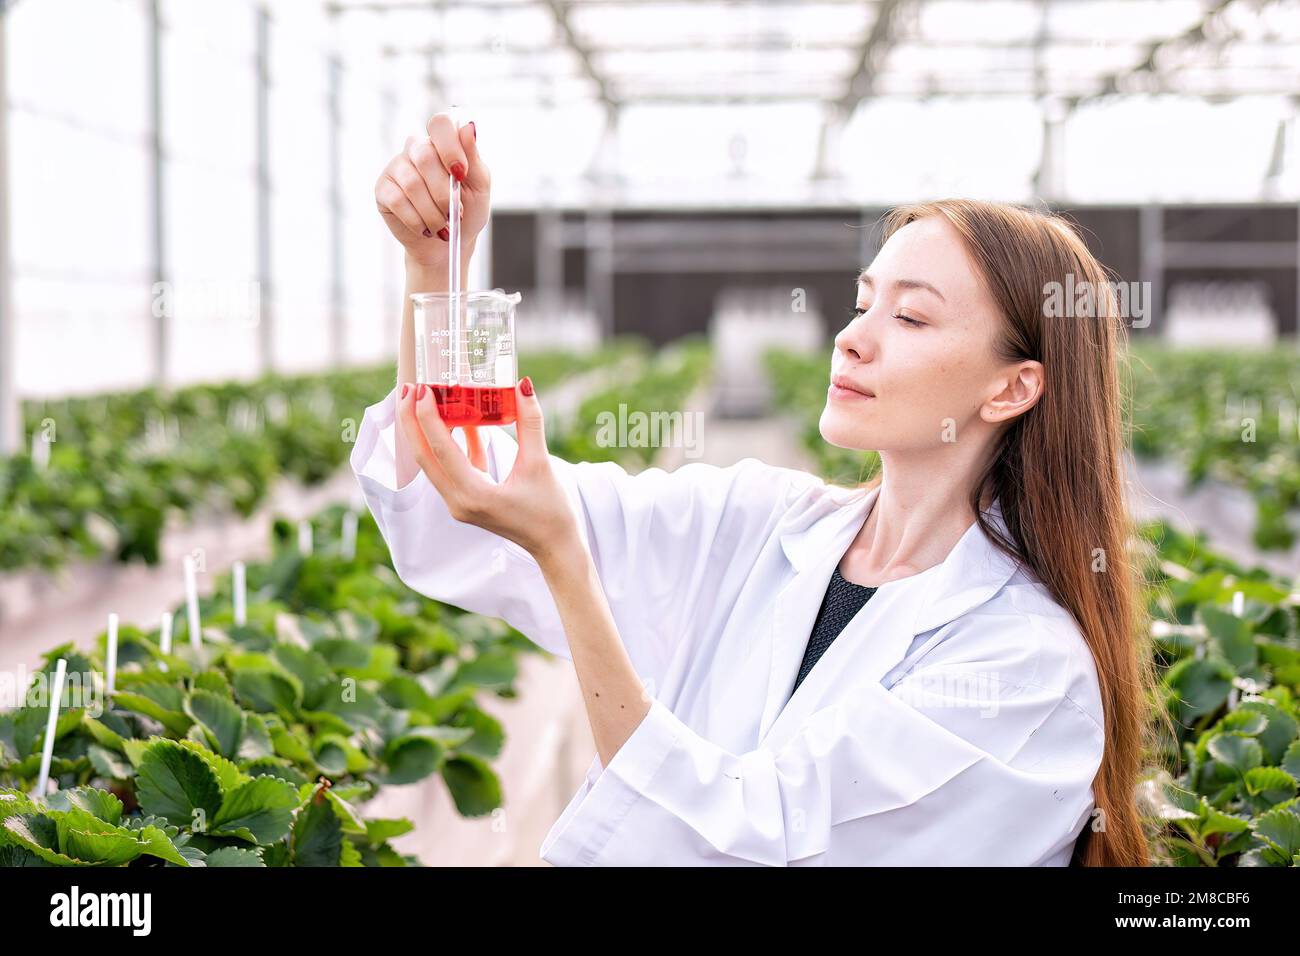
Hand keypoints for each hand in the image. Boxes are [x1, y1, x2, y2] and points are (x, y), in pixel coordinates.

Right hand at [376, 111, 491, 267]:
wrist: (449, 244)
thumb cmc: (467, 211)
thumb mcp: (479, 186)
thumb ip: (474, 157)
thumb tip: (469, 126)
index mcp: (443, 142)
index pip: (441, 124)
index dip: (450, 147)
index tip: (461, 174)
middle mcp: (417, 148)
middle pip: (424, 156)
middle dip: (444, 192)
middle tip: (454, 213)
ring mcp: (397, 167)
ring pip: (412, 183)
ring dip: (432, 212)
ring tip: (442, 227)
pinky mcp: (383, 189)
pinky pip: (397, 201)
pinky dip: (416, 221)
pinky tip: (425, 229)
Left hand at [396, 378, 579, 560]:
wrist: (555, 546)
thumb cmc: (551, 512)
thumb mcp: (540, 463)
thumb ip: (529, 423)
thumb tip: (523, 386)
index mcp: (474, 495)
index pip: (440, 450)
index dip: (428, 416)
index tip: (423, 389)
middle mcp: (458, 501)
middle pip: (424, 456)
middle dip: (413, 420)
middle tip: (411, 388)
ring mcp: (459, 503)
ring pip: (434, 461)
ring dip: (429, 430)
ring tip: (428, 398)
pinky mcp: (466, 500)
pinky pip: (452, 466)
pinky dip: (455, 442)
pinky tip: (465, 418)